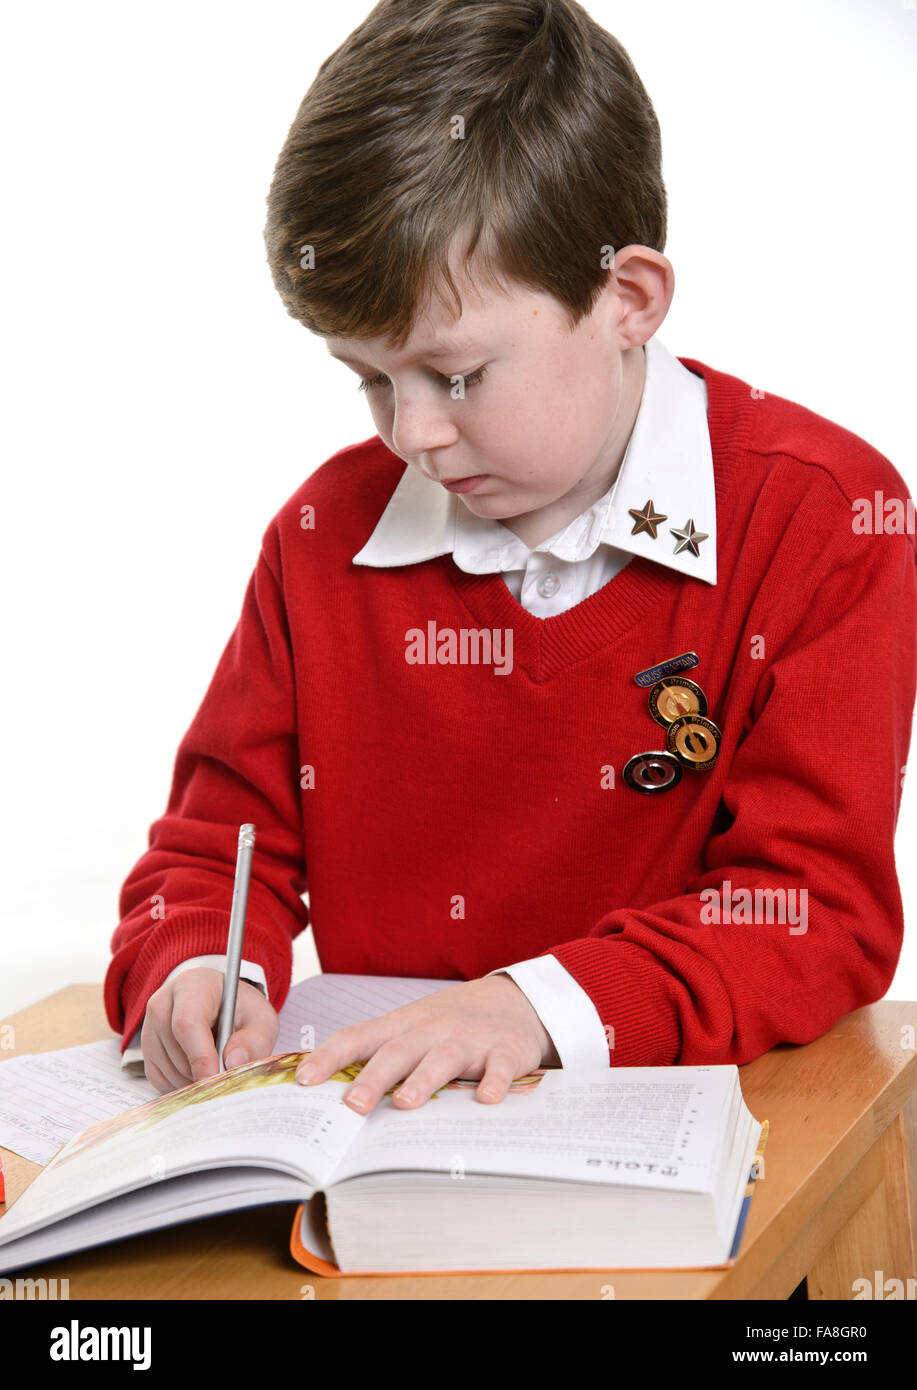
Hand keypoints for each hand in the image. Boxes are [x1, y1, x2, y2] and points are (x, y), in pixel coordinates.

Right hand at [141, 967, 278, 1093]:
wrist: (220, 1007)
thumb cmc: (240, 1011)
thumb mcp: (260, 1019)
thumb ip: (255, 1040)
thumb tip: (234, 1062)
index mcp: (192, 986)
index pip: (187, 1024)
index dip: (201, 1056)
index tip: (217, 1079)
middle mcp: (162, 1004)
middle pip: (178, 1053)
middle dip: (204, 1073)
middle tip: (227, 1073)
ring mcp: (149, 1028)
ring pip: (169, 1070)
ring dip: (195, 1081)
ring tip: (216, 1065)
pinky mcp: (146, 1051)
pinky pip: (161, 1081)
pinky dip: (183, 1086)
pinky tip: (200, 1071)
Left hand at [294, 975, 559, 1114]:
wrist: (515, 1000)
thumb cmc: (451, 1024)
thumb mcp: (413, 1029)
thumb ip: (380, 1055)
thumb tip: (328, 1095)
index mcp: (404, 1025)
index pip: (359, 1037)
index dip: (330, 1057)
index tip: (303, 1080)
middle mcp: (432, 1029)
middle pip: (398, 1051)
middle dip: (373, 1077)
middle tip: (351, 1106)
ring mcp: (470, 1039)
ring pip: (443, 1057)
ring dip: (423, 1079)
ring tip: (405, 1103)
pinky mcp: (506, 1050)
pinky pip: (500, 1066)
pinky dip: (494, 1082)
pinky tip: (487, 1100)